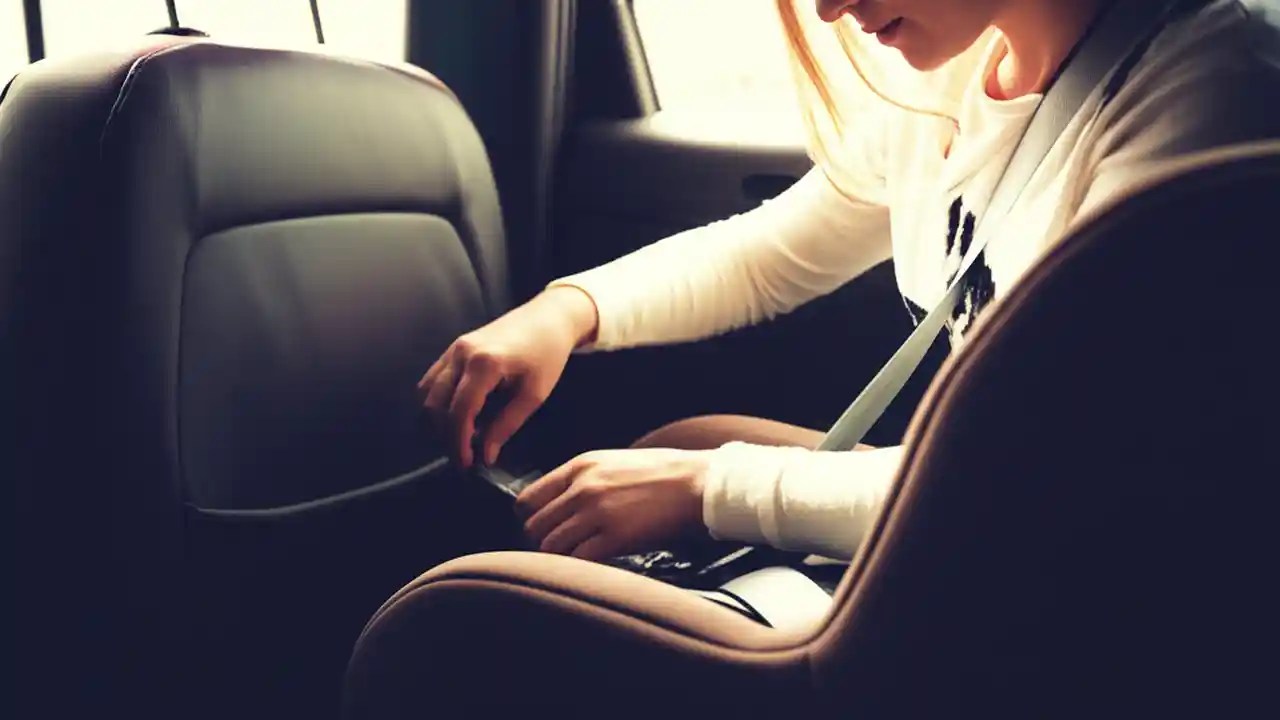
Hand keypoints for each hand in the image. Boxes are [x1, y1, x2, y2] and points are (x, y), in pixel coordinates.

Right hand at [418, 287, 597, 467]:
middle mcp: (462, 353)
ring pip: (428, 393)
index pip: (460, 411)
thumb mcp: (534, 395)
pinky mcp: (453, 348)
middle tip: (464, 455)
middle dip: (446, 435)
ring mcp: (454, 348)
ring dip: (437, 420)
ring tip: (460, 437)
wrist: (548, 318)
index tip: (467, 464)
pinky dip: (437, 402)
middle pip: (436, 404)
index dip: (459, 442)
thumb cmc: (547, 354)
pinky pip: (432, 379)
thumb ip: (507, 425)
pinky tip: (456, 415)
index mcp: (485, 364)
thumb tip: (486, 455)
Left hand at [514, 448, 710, 560]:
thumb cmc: (664, 473)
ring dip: (559, 560)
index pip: (528, 499)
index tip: (538, 531)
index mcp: (580, 466)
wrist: (698, 483)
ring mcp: (597, 513)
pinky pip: (578, 561)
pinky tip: (589, 570)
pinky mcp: (615, 537)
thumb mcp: (614, 462)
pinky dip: (578, 569)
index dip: (528, 520)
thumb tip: (562, 502)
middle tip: (555, 553)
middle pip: (535, 526)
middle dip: (541, 544)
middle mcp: (583, 488)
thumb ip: (584, 479)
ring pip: (551, 546)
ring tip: (573, 563)